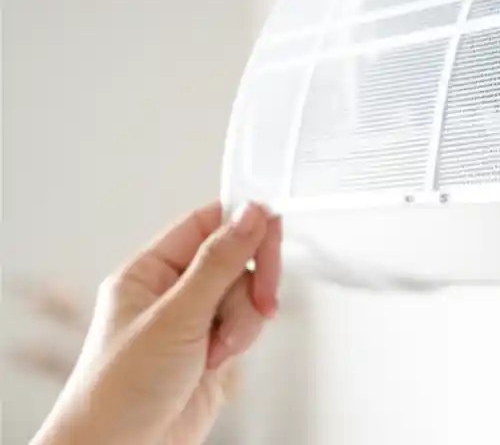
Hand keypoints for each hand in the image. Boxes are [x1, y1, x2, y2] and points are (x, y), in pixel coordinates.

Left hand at [33, 202, 282, 444]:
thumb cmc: (119, 390)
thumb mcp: (175, 317)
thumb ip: (218, 264)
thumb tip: (250, 215)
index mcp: (148, 272)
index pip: (204, 225)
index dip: (241, 223)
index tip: (272, 228)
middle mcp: (171, 292)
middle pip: (234, 259)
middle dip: (251, 281)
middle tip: (264, 299)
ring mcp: (193, 321)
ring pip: (245, 294)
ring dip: (244, 319)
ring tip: (219, 348)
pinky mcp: (212, 349)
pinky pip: (246, 324)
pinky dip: (243, 338)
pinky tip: (220, 358)